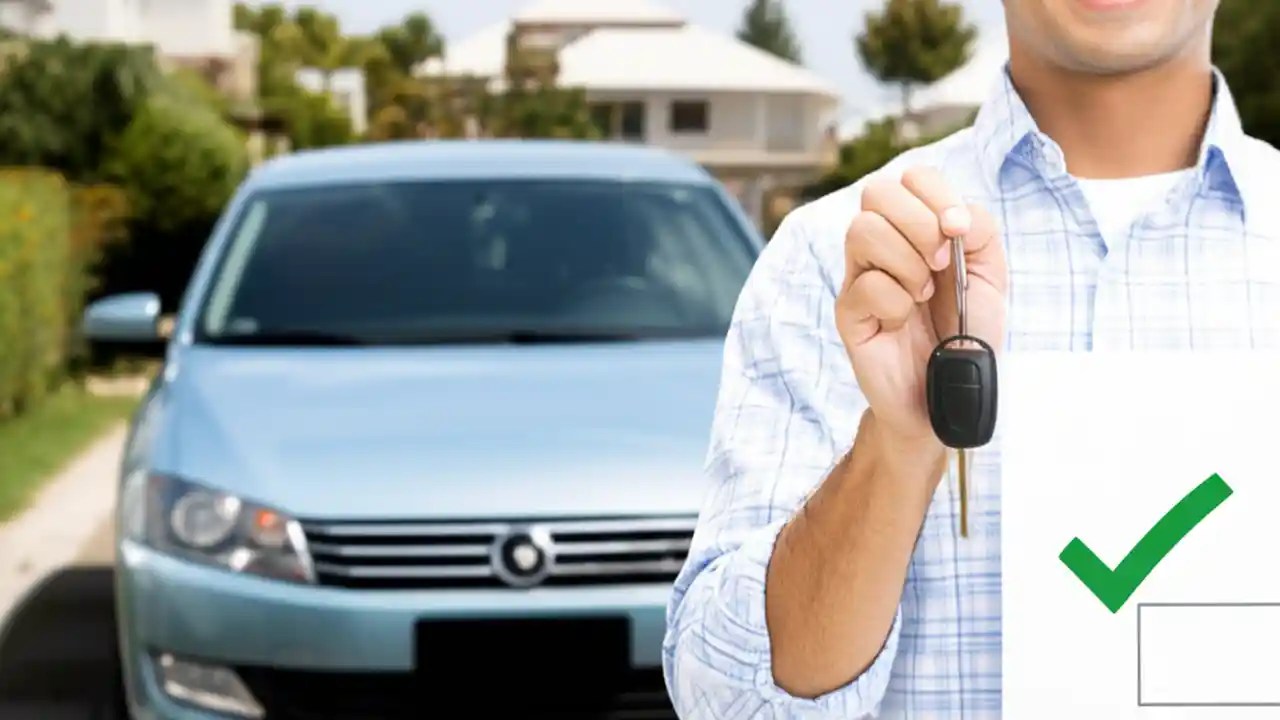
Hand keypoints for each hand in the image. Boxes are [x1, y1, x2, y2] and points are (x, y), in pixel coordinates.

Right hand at [835, 166, 1007, 449]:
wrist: (951, 392)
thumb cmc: (967, 333)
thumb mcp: (991, 275)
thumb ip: (980, 232)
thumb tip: (953, 218)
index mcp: (918, 228)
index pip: (913, 177)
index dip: (937, 195)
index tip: (959, 232)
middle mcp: (884, 244)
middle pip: (877, 192)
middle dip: (919, 223)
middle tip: (941, 264)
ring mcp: (860, 276)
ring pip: (863, 231)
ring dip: (906, 263)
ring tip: (922, 294)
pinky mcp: (848, 311)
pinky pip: (866, 284)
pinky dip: (896, 302)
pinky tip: (902, 321)